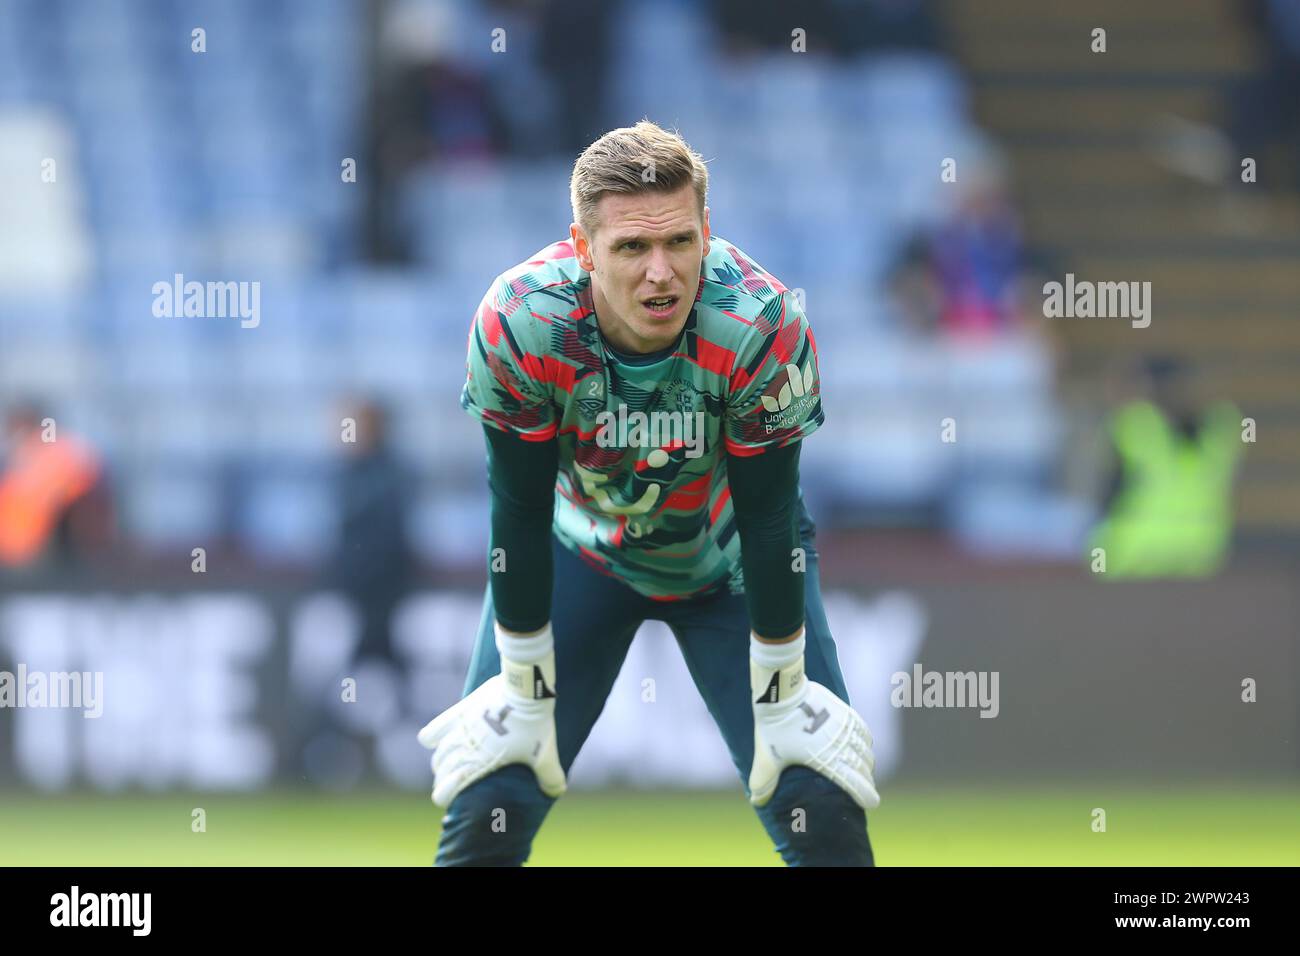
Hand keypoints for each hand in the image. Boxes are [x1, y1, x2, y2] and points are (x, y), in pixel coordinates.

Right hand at [417, 625, 565, 807]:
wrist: (525, 689)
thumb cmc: (535, 723)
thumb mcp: (545, 753)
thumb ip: (550, 776)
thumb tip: (556, 791)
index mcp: (481, 763)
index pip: (446, 790)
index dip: (445, 796)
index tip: (450, 795)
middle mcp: (466, 748)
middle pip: (441, 771)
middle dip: (444, 779)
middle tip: (455, 779)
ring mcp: (460, 730)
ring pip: (438, 753)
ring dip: (440, 761)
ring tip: (449, 762)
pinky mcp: (459, 711)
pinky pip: (433, 730)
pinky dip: (432, 737)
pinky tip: (434, 741)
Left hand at [748, 636, 879, 810]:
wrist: (783, 692)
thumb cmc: (775, 725)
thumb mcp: (767, 755)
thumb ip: (765, 779)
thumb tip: (756, 801)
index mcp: (825, 759)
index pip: (853, 783)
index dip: (865, 795)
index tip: (872, 803)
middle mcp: (840, 745)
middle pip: (863, 768)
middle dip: (866, 781)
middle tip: (866, 789)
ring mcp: (845, 728)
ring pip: (865, 750)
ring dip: (867, 762)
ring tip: (864, 770)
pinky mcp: (846, 713)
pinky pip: (864, 732)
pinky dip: (866, 742)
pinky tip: (864, 746)